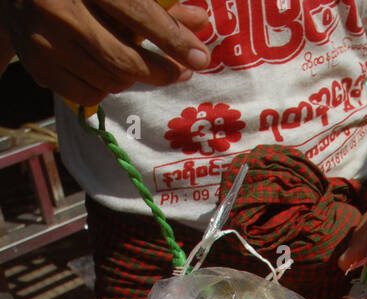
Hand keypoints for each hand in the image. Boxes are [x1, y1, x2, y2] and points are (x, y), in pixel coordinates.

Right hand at [0, 0, 210, 106]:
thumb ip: (157, 5)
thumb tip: (200, 23)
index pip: (136, 12)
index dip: (172, 38)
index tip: (200, 57)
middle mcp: (59, 9)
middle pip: (125, 59)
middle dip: (161, 70)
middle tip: (181, 71)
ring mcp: (45, 41)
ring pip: (110, 80)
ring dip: (134, 77)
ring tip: (142, 64)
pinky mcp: (39, 66)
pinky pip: (90, 95)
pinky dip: (108, 87)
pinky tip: (109, 70)